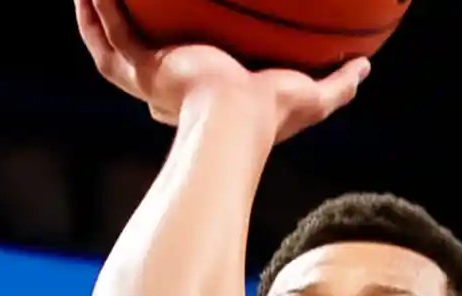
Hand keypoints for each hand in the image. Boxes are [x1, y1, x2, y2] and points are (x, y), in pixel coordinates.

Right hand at [74, 0, 369, 140]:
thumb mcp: (314, 97)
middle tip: (118, 5)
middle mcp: (169, 91)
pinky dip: (96, 13)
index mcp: (202, 98)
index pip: (179, 80)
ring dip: (97, 16)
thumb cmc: (273, 117)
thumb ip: (340, 83)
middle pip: (137, 57)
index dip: (172, 61)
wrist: (238, 119)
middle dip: (124, 34)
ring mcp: (150, 80)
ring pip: (112, 44)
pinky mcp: (141, 69)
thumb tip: (366, 67)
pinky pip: (111, 34)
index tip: (174, 42)